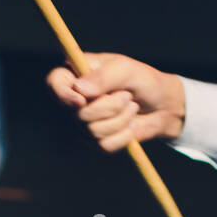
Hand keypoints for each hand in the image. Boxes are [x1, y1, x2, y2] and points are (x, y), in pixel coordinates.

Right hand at [45, 52, 185, 151]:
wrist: (162, 106)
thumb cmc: (142, 81)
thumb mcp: (126, 70)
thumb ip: (104, 77)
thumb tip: (80, 89)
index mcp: (77, 74)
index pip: (54, 83)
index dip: (63, 94)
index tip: (81, 100)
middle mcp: (75, 98)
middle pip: (79, 113)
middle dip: (110, 107)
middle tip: (127, 96)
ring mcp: (83, 122)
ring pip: (92, 131)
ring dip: (120, 120)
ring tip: (132, 107)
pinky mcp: (95, 141)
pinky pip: (103, 145)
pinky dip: (123, 136)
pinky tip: (131, 125)